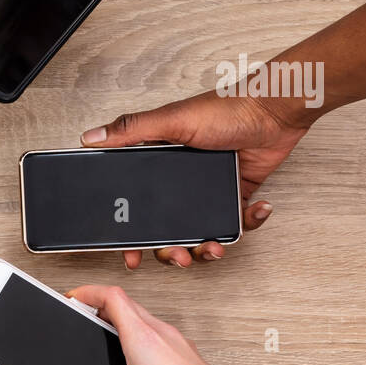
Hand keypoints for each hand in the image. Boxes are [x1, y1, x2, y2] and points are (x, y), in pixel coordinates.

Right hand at [51, 286, 242, 364]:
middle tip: (80, 313)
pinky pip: (154, 331)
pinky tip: (131, 357)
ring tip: (102, 332)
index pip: (110, 296)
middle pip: (123, 301)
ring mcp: (174, 341)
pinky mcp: (183, 352)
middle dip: (97, 305)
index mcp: (142, 339)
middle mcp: (159, 333)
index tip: (71, 298)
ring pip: (140, 315)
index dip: (86, 291)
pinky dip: (136, 334)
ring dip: (118, 318)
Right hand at [80, 90, 307, 267]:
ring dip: (206, 247)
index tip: (132, 255)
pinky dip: (245, 224)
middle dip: (172, 249)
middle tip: (179, 256)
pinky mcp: (236, 194)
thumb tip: (91, 137)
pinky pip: (235, 222)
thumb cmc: (226, 108)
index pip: (137, 206)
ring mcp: (208, 191)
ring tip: (212, 248)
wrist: (274, 110)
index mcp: (161, 164)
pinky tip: (251, 214)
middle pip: (168, 229)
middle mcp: (181, 181)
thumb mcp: (172, 119)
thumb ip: (132, 130)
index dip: (133, 235)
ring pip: (200, 232)